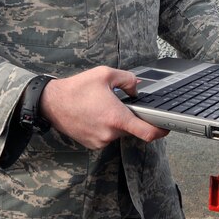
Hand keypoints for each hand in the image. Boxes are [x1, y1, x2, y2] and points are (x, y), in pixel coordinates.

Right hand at [39, 66, 167, 149]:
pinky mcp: (92, 144)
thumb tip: (137, 87)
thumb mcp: (105, 74)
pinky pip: (107, 136)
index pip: (147, 132)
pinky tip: (94, 115)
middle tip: (116, 103)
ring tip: (100, 107)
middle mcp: (110, 133)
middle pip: (131, 128)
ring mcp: (100, 141)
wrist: (51, 103)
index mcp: (116, 118)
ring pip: (118, 132)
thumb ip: (128, 79)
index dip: (161, 131)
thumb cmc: (76, 88)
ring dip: (115, 121)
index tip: (166, 127)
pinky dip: (105, 126)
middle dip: (128, 116)